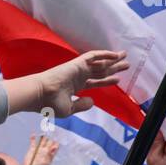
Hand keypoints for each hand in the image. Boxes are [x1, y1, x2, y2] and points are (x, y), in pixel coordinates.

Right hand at [4, 50, 129, 118]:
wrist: (40, 95)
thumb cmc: (50, 104)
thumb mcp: (69, 110)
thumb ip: (81, 106)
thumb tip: (92, 101)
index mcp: (75, 87)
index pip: (95, 82)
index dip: (107, 81)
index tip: (118, 80)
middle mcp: (78, 77)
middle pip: (100, 71)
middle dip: (113, 68)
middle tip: (125, 65)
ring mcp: (78, 69)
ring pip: (99, 63)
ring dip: (112, 60)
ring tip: (124, 56)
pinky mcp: (76, 63)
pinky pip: (93, 56)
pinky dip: (104, 54)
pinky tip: (114, 55)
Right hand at [24, 133, 59, 164]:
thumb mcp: (46, 164)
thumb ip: (50, 156)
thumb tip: (54, 147)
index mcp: (50, 154)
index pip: (55, 146)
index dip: (57, 140)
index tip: (59, 134)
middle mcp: (45, 151)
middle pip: (49, 141)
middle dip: (51, 136)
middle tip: (53, 129)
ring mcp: (38, 150)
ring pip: (42, 141)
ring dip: (43, 136)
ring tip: (45, 130)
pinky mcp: (32, 150)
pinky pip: (33, 143)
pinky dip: (33, 138)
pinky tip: (34, 134)